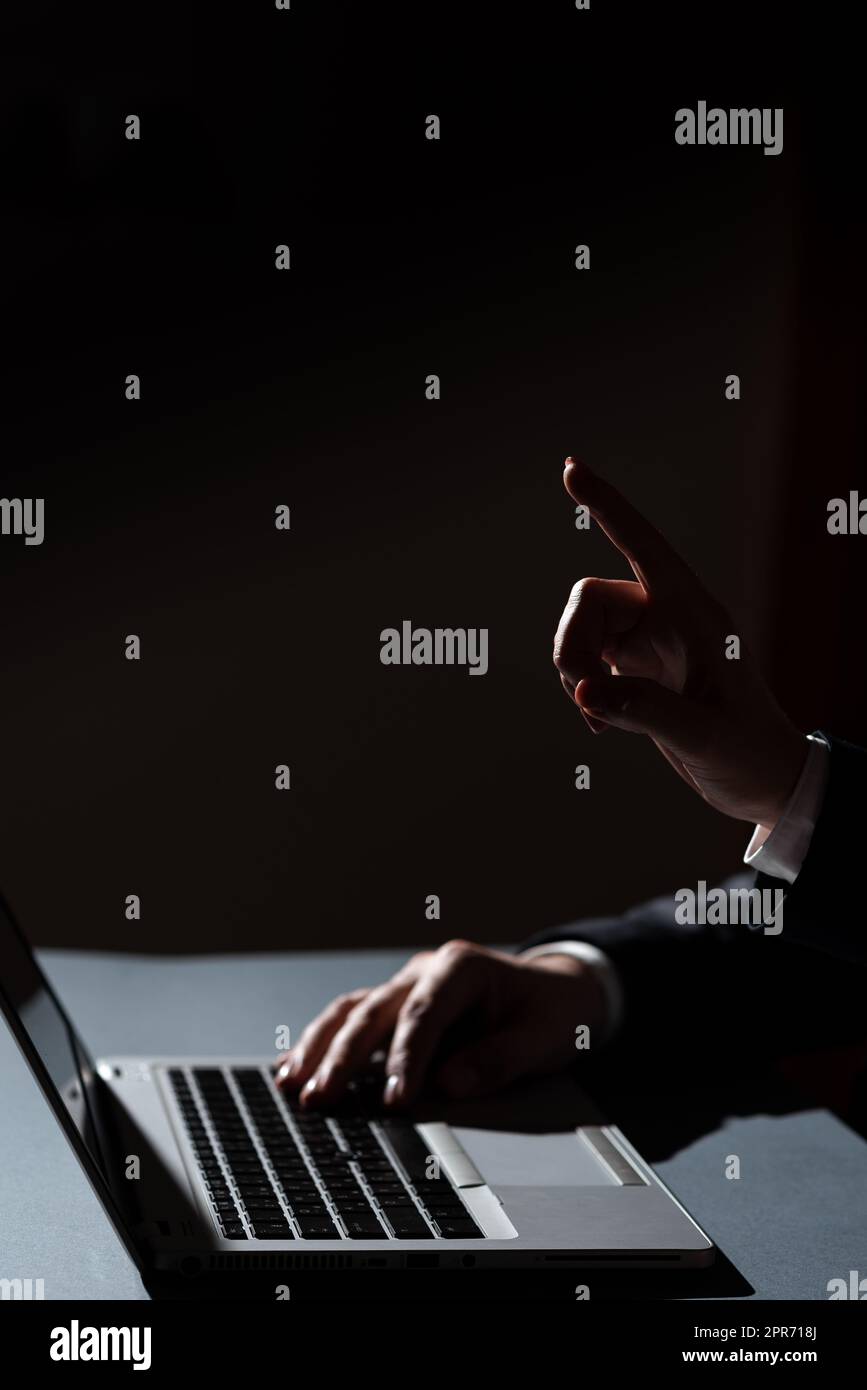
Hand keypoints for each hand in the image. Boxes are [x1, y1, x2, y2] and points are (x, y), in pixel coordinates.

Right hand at [275, 940, 606, 1108]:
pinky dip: (320, 1044)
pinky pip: (350, 1021)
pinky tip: (293, 1068)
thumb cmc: (550, 1011)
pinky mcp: (395, 1008)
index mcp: (461, 967)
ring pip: (350, 1012)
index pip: (424, 1014)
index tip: (395, 1100)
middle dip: (344, 1057)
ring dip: (319, 1049)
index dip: (405, 1058)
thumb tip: (448, 1083)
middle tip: (323, 1098)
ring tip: (293, 1085)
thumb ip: (499, 1059)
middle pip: (374, 1011)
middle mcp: (425, 971)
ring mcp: (406, 987)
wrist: (555, 990)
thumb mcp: (543, 1037)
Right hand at [553, 457, 806, 828]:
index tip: (573, 469)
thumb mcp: (704, 736)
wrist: (763, 782)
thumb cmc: (749, 754)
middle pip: (591, 598)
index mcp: (695, 615)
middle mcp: (669, 618)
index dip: (608, 507)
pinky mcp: (636, 671)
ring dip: (573, 671)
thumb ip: (644, 712)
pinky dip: (582, 692)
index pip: (645, 546)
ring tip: (597, 720)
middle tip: (581, 694)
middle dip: (571, 643)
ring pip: (582, 630)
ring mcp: (650, 643)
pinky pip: (587, 663)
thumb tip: (584, 691)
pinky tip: (601, 726)